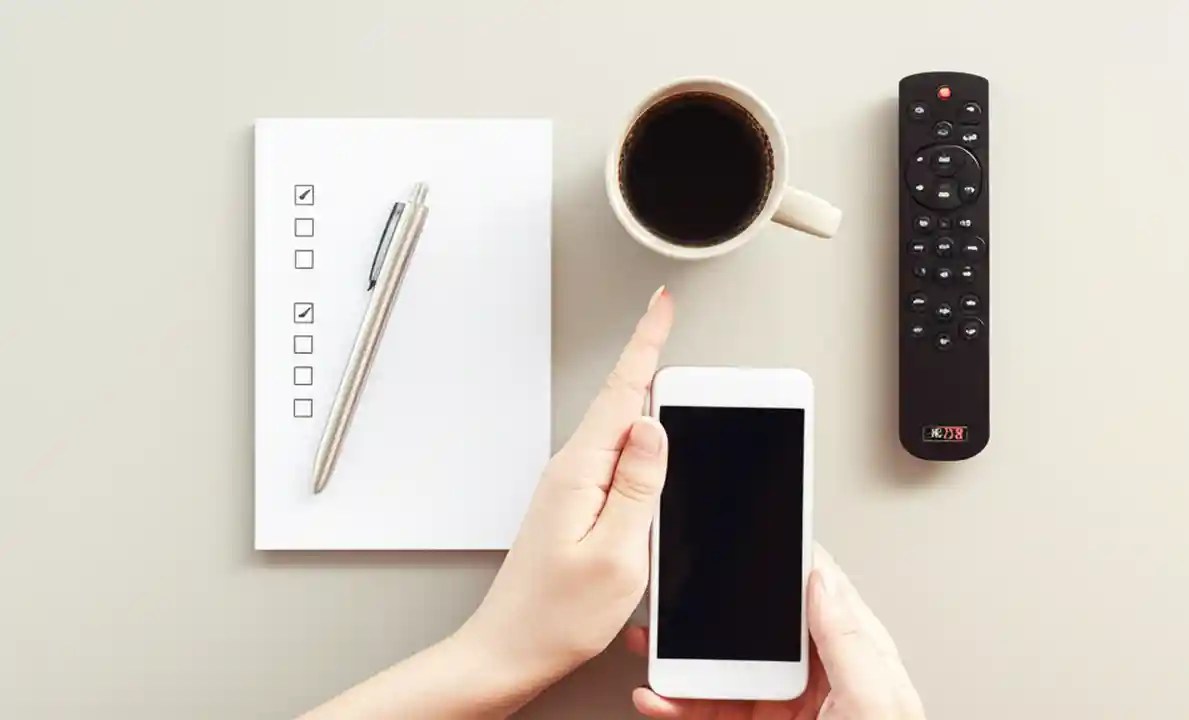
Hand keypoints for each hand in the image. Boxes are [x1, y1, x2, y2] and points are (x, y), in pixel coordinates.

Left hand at [460, 287, 675, 701]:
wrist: (508, 651)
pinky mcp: (575, 506)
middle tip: (671, 322)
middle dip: (650, 360)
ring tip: (672, 374)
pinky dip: (638, 441)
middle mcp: (570, 471)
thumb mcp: (615, 553)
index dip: (646, 343)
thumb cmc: (556, 616)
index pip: (621, 393)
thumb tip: (654, 427)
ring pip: (618, 431)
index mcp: (580, 473)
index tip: (661, 305)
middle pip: (621, 402)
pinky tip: (651, 442)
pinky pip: (613, 459)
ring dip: (645, 399)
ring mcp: (571, 488)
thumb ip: (638, 487)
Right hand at [626, 545, 925, 719]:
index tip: (747, 539)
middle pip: (755, 630)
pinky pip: (710, 710)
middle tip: (678, 597)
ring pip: (723, 671)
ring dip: (683, 660)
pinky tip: (659, 697)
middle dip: (712, 613)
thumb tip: (821, 580)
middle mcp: (816, 678)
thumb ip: (847, 640)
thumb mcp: (875, 699)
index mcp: (853, 655)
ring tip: (653, 647)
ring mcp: (784, 707)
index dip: (783, 563)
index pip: (814, 593)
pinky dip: (678, 703)